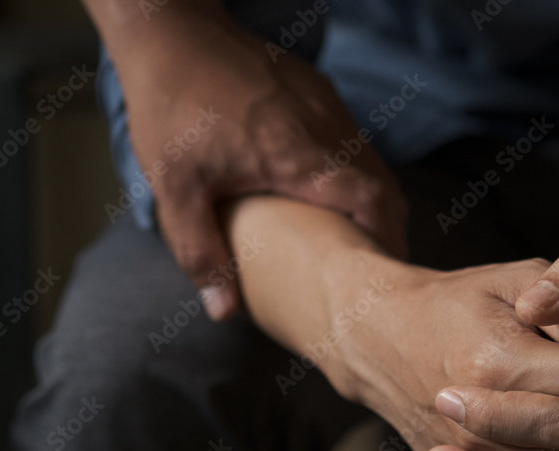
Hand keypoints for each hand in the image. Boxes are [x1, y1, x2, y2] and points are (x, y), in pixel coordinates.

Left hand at [113, 9, 406, 319]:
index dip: (388, 238)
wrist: (171, 31)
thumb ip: (200, 251)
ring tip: (355, 234)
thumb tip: (224, 312)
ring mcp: (324, 104)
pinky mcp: (318, 89)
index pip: (370, 199)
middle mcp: (322, 127)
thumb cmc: (172, 107)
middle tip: (373, 263)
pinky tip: (329, 189)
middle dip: (387, 226)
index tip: (385, 268)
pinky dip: (355, 169)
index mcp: (295, 156)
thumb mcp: (174, 187)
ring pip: (371, 159)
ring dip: (372, 198)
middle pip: (382, 183)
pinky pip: (352, 136)